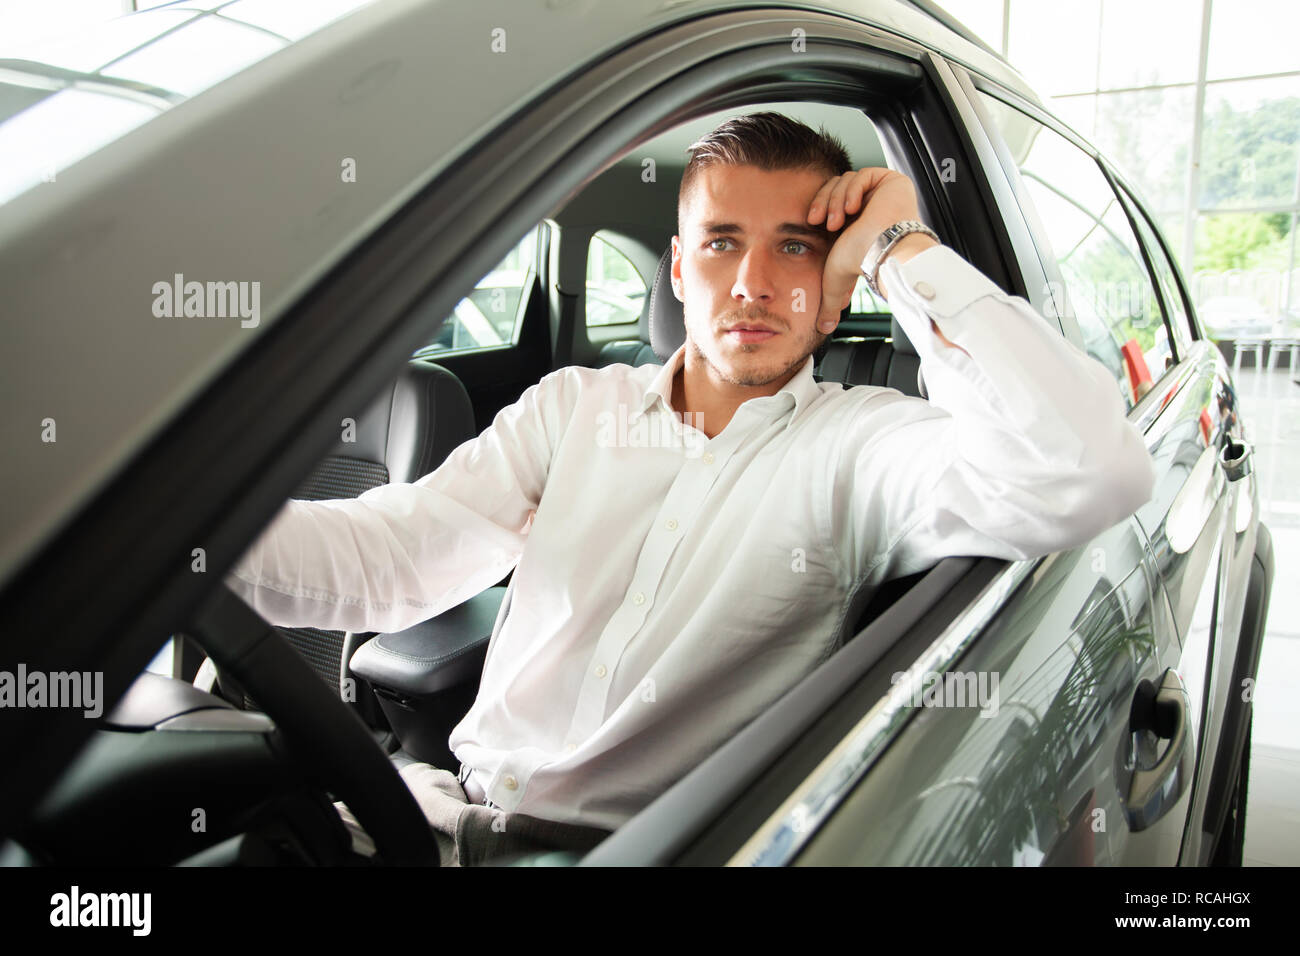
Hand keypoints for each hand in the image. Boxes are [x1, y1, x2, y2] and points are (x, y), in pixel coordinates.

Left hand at [805, 168, 936, 332]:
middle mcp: (868, 206)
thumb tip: (823, 330)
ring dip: (836, 200)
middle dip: (825, 203)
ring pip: (846, 180)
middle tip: (821, 222)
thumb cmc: (864, 263)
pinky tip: (854, 208)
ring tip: (839, 221)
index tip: (813, 222)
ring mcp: (880, 193)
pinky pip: (862, 175)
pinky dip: (853, 189)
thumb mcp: (836, 280)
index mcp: (855, 222)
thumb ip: (830, 302)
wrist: (882, 252)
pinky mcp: (891, 181)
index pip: (830, 201)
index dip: (820, 208)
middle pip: (835, 186)